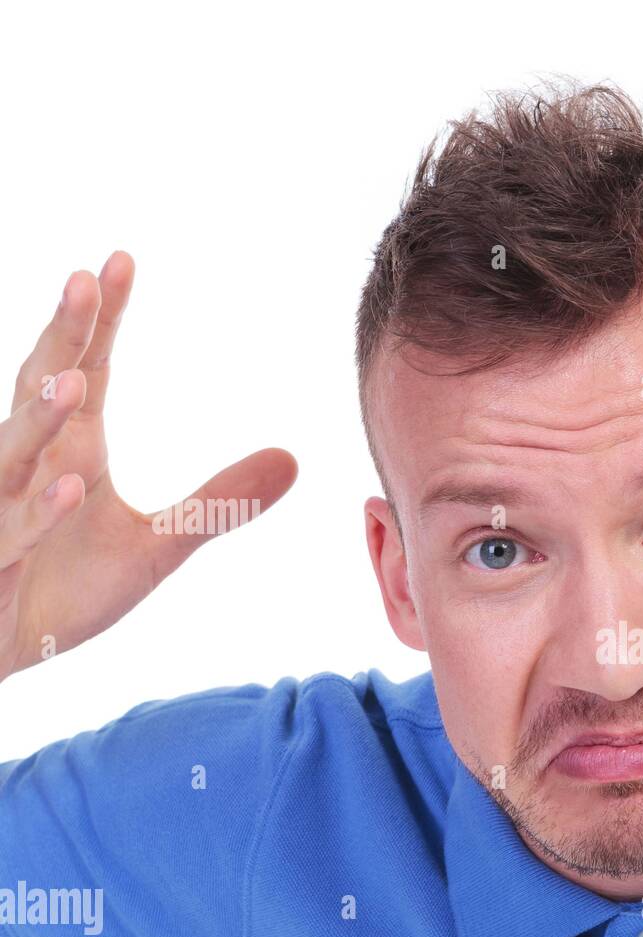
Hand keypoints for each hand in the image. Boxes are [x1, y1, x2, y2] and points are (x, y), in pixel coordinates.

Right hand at [0, 252, 296, 682]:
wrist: (10, 651)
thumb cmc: (64, 589)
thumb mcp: (157, 548)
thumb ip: (219, 502)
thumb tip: (293, 458)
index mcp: (69, 454)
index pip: (84, 371)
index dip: (99, 320)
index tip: (121, 260)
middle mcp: (29, 470)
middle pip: (39, 389)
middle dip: (60, 337)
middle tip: (85, 279)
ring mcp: (1, 514)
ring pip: (11, 455)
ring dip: (39, 418)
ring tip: (74, 380)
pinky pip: (9, 533)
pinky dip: (36, 512)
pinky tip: (68, 488)